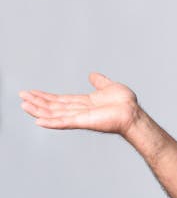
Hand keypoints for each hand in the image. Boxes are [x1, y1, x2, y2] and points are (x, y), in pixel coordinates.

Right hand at [19, 72, 140, 135]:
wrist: (133, 112)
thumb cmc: (125, 103)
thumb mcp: (109, 87)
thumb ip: (99, 82)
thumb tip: (93, 75)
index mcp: (84, 103)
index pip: (60, 100)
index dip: (46, 97)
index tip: (32, 92)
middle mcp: (79, 111)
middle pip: (54, 107)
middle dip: (37, 102)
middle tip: (22, 96)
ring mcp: (80, 117)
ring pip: (55, 114)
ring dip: (39, 110)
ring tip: (24, 104)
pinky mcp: (83, 122)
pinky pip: (64, 122)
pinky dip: (51, 122)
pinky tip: (38, 121)